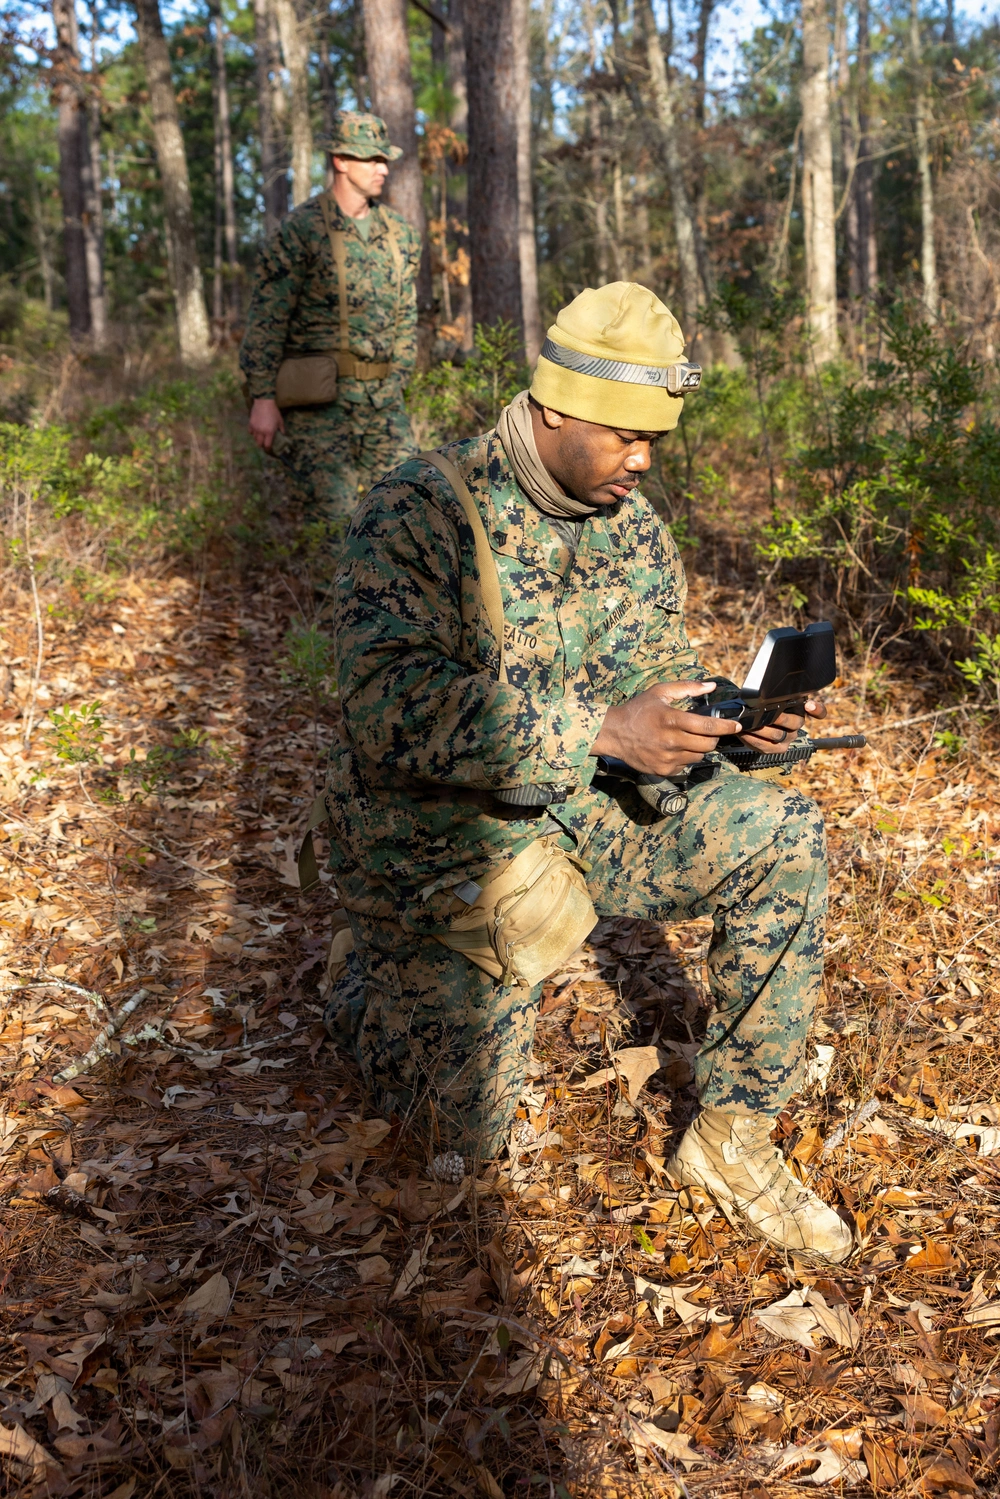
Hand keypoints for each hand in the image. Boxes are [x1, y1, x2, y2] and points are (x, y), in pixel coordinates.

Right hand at [248, 397, 284, 452]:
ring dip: (258, 439)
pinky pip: (250, 432)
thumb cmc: (274, 412)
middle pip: (259, 444)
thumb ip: (282, 429)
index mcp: (269, 433)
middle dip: (262, 445)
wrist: (264, 402)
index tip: (269, 449)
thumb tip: (283, 434)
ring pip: (255, 438)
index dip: (268, 449)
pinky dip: (253, 433)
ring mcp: (255, 428)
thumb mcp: (280, 421)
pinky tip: (256, 430)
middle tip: (265, 443)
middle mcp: (261, 432)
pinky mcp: (250, 424)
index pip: (267, 445)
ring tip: (261, 436)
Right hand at [591, 681, 742, 776]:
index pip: (707, 725)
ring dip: (699, 748)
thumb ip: (687, 687)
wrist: (614, 733)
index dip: (726, 727)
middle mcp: (671, 741)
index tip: (737, 726)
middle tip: (708, 731)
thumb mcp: (660, 692)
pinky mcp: (663, 769)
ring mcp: (667, 758)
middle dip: (713, 737)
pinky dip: (685, 757)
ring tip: (687, 739)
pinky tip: (674, 748)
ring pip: (698, 756)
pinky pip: (685, 765)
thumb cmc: (638, 710)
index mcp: (671, 719)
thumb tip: (711, 685)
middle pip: (707, 744)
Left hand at [738, 697, 826, 753]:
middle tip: (766, 713)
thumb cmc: (762, 703)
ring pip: (778, 735)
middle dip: (779, 718)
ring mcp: (788, 738)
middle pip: (795, 723)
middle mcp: (797, 724)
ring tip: (749, 723)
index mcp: (800, 709)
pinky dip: (752, 740)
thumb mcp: (770, 695)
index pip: (819, 711)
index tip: (808, 705)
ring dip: (762, 729)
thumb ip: (776, 693)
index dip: (817, 709)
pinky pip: (765, 746)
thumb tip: (769, 685)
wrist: (749, 716)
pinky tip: (744, 733)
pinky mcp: (777, 749)